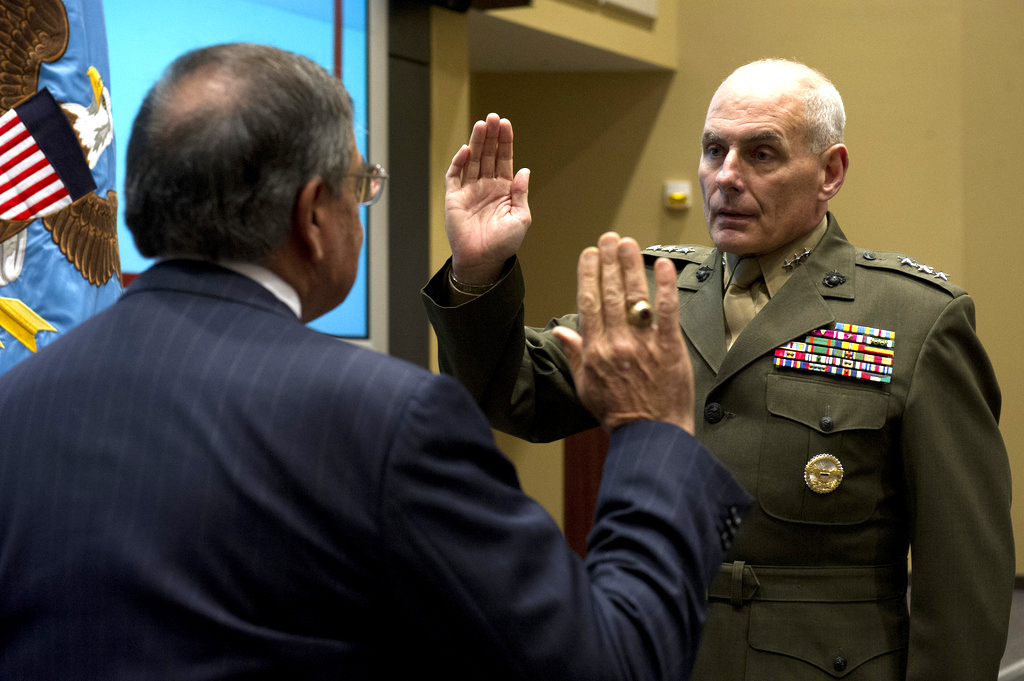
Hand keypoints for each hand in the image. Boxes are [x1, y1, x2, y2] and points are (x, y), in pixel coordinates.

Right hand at [445, 113, 530, 284]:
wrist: (483, 261)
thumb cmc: (504, 244)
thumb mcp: (521, 218)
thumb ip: (521, 193)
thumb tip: (524, 170)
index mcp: (504, 189)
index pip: (504, 159)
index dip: (505, 142)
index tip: (506, 124)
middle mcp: (486, 186)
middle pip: (488, 154)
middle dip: (491, 136)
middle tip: (492, 117)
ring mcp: (469, 190)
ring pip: (472, 160)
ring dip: (476, 142)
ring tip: (481, 125)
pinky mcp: (454, 198)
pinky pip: (455, 176)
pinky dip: (459, 162)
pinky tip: (466, 150)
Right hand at [552, 233, 695, 433]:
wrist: (650, 434)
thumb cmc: (618, 414)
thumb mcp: (586, 386)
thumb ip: (575, 356)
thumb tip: (562, 332)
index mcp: (594, 351)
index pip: (588, 302)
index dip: (588, 274)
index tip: (589, 255)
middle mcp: (616, 342)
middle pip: (609, 293)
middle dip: (609, 261)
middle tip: (610, 238)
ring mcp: (643, 344)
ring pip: (634, 296)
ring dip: (631, 265)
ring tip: (629, 243)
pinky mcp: (669, 348)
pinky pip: (666, 311)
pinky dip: (665, 286)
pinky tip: (663, 265)